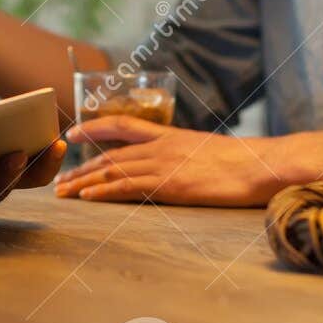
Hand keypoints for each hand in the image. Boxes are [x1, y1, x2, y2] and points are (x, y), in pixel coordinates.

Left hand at [53, 115, 280, 206]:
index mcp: (170, 135)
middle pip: (111, 154)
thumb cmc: (244, 162)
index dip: (95, 127)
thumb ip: (186, 154)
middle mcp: (161, 146)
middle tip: (60, 179)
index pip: (122, 124)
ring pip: (113, 170)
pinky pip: (128, 187)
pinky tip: (86, 197)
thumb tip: (181, 164)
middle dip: (82, 167)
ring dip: (84, 181)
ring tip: (63, 192)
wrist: (262, 165)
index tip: (73, 134)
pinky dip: (104, 191)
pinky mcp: (170, 185)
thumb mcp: (208, 149)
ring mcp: (164, 164)